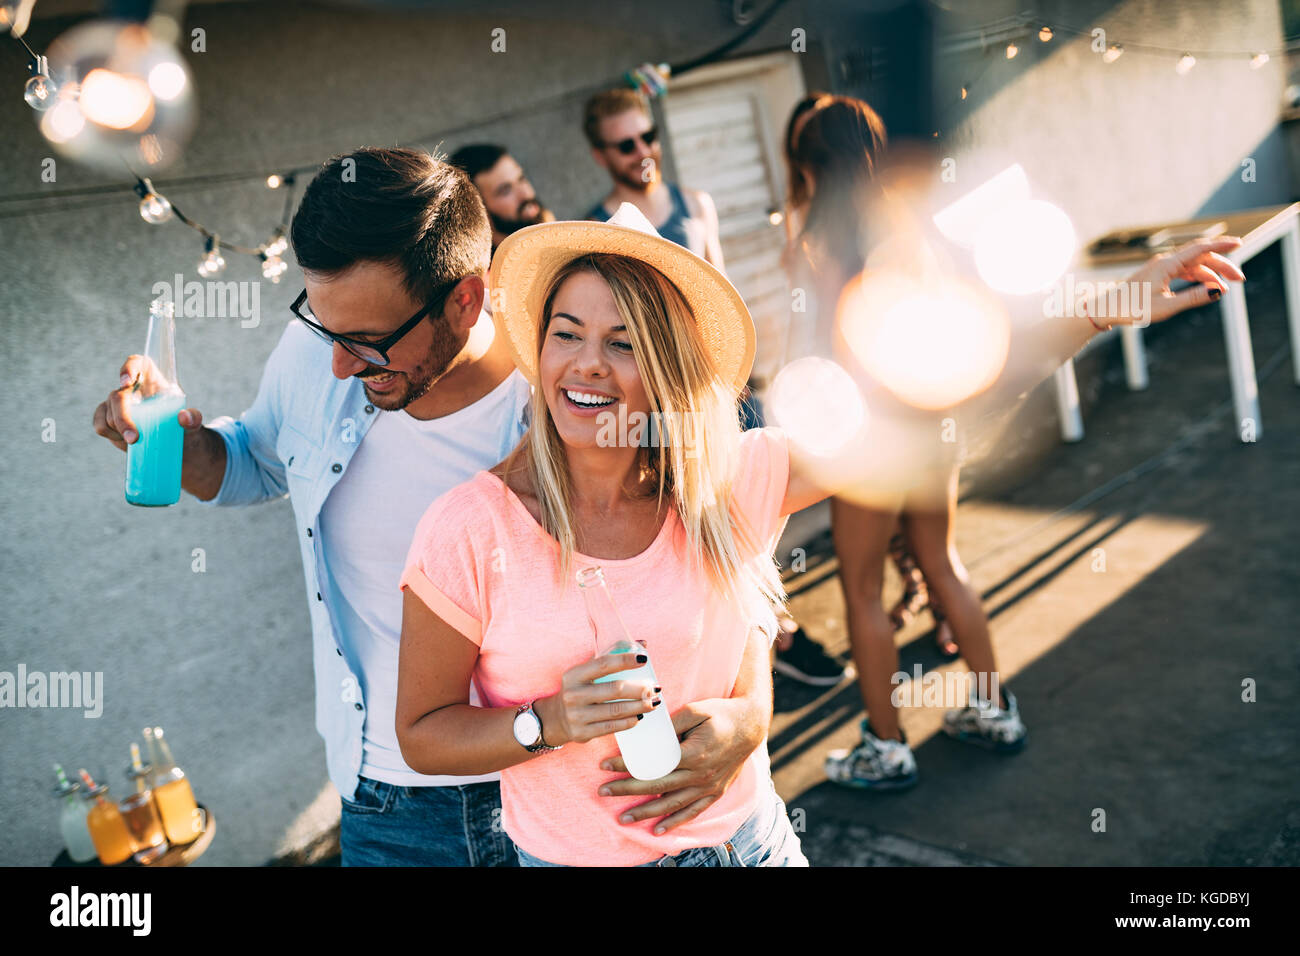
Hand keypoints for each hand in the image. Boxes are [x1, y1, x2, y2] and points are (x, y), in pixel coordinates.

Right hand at [92, 355, 204, 450]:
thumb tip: (183, 417)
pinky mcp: (106, 416)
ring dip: (120, 431)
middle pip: (118, 396)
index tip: (127, 382)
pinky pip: (100, 424)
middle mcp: (129, 386)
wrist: (172, 441)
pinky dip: (111, 435)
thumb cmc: (181, 424)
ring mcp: (115, 402)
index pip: (135, 363)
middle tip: (134, 438)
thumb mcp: (192, 422)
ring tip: (138, 442)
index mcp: (149, 377)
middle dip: (123, 418)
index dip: (128, 368)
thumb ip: (193, 418)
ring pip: (108, 414)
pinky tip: (126, 443)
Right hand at [534, 650, 657, 747]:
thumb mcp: (586, 672)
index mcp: (574, 675)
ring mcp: (577, 715)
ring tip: (654, 702)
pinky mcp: (582, 733)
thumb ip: (611, 657)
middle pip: (614, 689)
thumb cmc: (579, 689)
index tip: (644, 659)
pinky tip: (640, 716)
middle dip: (639, 689)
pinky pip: (611, 727)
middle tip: (655, 688)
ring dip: (639, 706)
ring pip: (616, 710)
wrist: (555, 718)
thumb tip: (643, 644)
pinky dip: (629, 721)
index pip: (603, 664)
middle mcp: (573, 695)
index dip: (624, 660)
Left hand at [597, 697, 760, 834]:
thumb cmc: (720, 713)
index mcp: (693, 754)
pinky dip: (675, 823)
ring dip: (646, 812)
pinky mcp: (715, 792)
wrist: (750, 725)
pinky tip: (657, 832)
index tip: (604, 765)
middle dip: (626, 790)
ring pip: (671, 804)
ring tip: (622, 818)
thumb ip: (670, 724)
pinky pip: (692, 812)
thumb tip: (646, 733)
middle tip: (602, 791)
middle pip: (656, 787)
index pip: (651, 764)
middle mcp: (700, 775)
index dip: (626, 765)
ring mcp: (708, 787)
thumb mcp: (695, 709)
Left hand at [1108, 236, 1245, 326]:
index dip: (1222, 244)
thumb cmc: (1132, 308)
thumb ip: (1193, 298)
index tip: (1240, 243)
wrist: (1106, 310)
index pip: (1200, 249)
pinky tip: (1207, 287)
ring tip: (1226, 288)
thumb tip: (1218, 291)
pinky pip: (1184, 272)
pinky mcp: (1158, 276)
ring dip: (1211, 274)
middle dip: (1222, 265)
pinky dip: (1198, 278)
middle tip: (1240, 279)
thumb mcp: (1166, 306)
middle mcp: (1165, 262)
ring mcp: (1161, 268)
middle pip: (1201, 257)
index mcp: (1167, 264)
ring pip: (1193, 265)